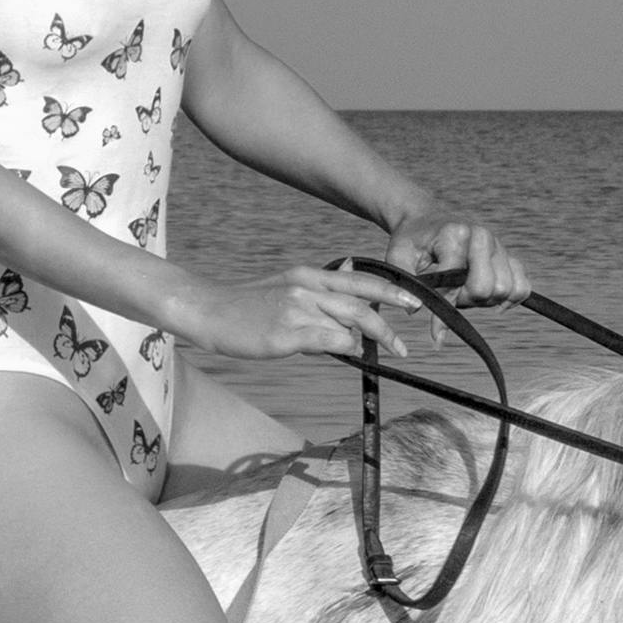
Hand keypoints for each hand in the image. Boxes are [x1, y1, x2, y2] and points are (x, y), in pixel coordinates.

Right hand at [182, 265, 414, 365]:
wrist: (208, 310)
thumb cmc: (247, 305)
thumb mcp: (287, 283)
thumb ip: (320, 283)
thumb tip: (352, 269)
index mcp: (309, 275)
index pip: (360, 280)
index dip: (391, 292)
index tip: (413, 304)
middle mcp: (307, 287)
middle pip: (362, 304)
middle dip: (389, 325)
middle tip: (404, 346)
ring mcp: (297, 309)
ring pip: (348, 324)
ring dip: (364, 341)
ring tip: (370, 352)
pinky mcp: (287, 332)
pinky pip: (330, 341)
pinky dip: (344, 348)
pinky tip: (344, 353)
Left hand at [381, 209, 526, 305]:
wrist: (426, 221)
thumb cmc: (412, 241)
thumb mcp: (398, 256)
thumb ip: (404, 283)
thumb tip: (416, 310)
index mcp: (454, 234)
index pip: (455, 280)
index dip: (444, 306)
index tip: (435, 330)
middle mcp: (482, 237)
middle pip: (488, 287)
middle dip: (469, 301)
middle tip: (454, 298)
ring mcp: (499, 246)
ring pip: (508, 289)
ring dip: (488, 302)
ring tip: (467, 296)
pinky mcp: (509, 257)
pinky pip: (523, 287)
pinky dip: (509, 300)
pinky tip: (488, 300)